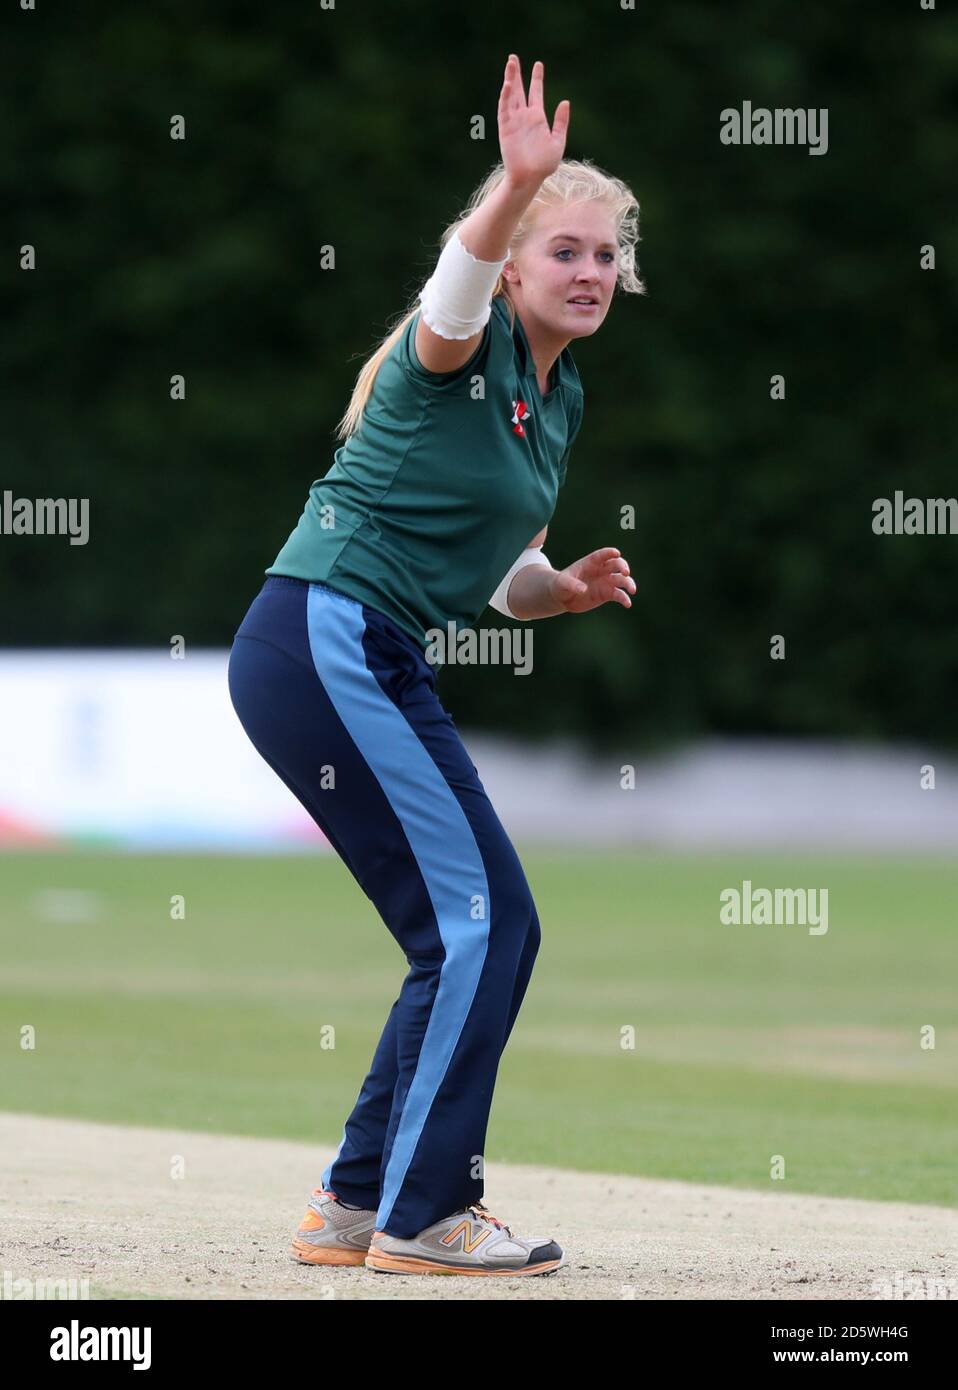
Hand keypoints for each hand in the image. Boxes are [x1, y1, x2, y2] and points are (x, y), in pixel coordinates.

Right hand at [498, 55, 569, 190]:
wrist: (530, 178)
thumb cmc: (544, 164)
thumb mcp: (558, 141)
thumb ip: (561, 122)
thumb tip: (565, 102)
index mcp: (537, 118)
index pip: (536, 93)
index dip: (536, 78)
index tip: (538, 64)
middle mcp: (524, 117)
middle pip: (519, 90)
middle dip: (517, 74)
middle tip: (513, 58)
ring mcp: (514, 121)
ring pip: (510, 95)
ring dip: (510, 79)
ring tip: (510, 63)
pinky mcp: (505, 128)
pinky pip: (504, 109)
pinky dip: (505, 97)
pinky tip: (507, 85)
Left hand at [550, 548, 634, 613]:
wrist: (563, 597)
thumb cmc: (561, 585)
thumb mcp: (563, 583)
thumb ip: (572, 584)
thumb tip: (583, 589)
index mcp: (591, 562)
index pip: (603, 554)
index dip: (610, 553)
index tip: (616, 553)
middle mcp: (602, 570)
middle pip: (617, 564)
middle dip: (623, 567)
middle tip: (625, 572)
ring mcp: (606, 582)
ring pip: (622, 580)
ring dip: (629, 583)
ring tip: (632, 590)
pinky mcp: (607, 594)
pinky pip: (619, 595)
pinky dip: (625, 599)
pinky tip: (628, 604)